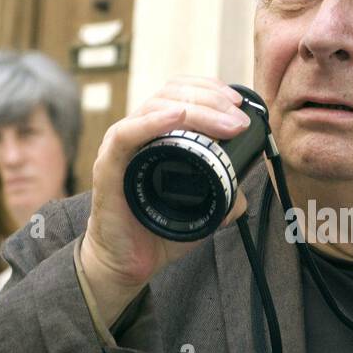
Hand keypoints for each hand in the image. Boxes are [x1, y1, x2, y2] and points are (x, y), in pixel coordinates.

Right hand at [80, 76, 251, 321]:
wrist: (128, 262)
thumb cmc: (157, 229)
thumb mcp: (201, 210)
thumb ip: (223, 196)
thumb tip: (243, 192)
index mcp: (156, 134)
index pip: (180, 93)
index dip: (209, 90)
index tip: (238, 103)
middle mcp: (137, 133)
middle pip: (172, 94)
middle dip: (210, 98)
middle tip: (238, 117)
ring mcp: (122, 147)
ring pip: (155, 107)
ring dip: (195, 109)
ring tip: (225, 123)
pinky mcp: (109, 166)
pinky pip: (127, 134)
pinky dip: (154, 121)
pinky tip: (177, 116)